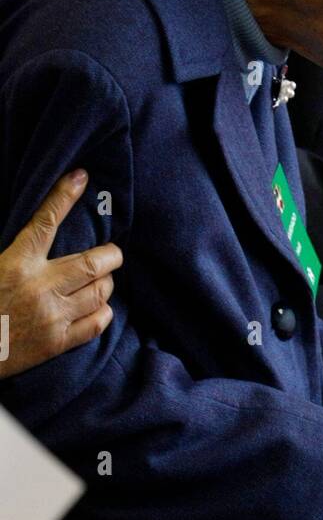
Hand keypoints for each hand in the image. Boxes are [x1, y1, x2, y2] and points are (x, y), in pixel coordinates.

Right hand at [0, 171, 122, 378]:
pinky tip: (96, 307)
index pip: (44, 222)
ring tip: (100, 280)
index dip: (64, 196)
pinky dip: (103, 311)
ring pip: (101, 290)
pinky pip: (99, 321)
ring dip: (106, 282)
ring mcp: (52, 316)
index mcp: (15, 264)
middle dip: (110, 255)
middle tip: (111, 253)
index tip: (81, 177)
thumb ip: (17, 252)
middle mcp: (39, 287)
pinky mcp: (58, 342)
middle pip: (93, 262)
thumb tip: (38, 234)